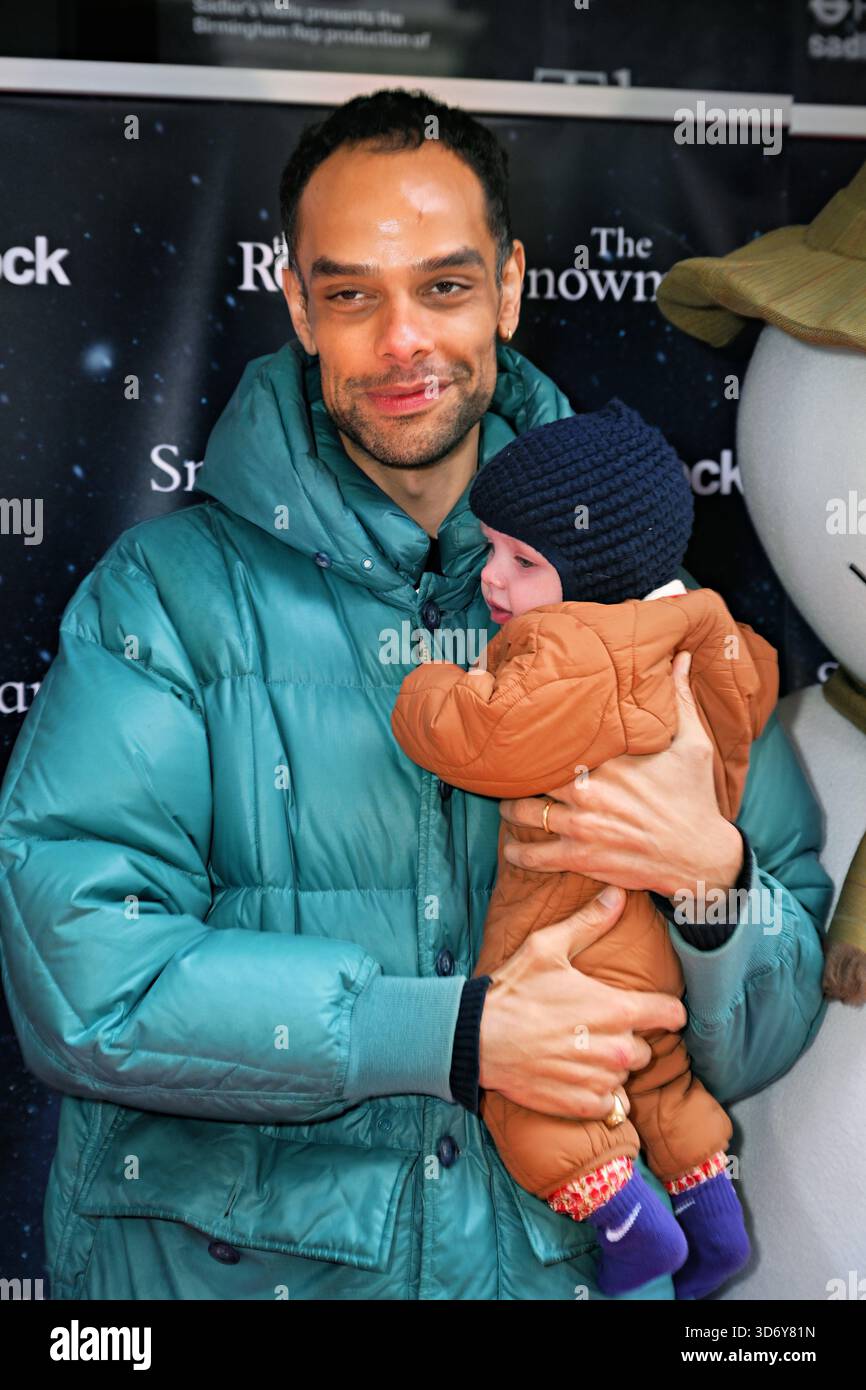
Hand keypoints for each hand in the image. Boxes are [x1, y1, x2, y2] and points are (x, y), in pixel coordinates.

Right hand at [478, 885, 687, 1118]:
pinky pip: (609, 1103)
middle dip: (626, 1038)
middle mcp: (617, 1049)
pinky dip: (596, 1093)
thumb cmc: (515, 991)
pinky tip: (572, 1075)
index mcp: (617, 1010)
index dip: (666, 1011)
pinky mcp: (584, 1105)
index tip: (656, 1010)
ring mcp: (601, 1080)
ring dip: (608, 1065)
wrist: (479, 1040)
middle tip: (593, 1028)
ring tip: (577, 1050)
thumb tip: (618, 894)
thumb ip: (589, 922)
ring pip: (624, 1075)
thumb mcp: (548, 948)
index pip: (672, 1015)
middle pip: (646, 1048)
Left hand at [499, 650, 743, 901]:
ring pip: (524, 812)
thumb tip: (681, 657)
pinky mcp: (581, 858)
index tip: (524, 730)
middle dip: (518, 772)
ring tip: (509, 805)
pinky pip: (536, 857)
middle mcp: (588, 789)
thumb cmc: (695, 797)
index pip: (556, 739)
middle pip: (531, 774)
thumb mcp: (693, 744)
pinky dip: (519, 854)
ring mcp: (582, 825)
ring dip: (511, 809)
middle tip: (509, 769)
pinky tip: (513, 850)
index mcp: (609, 758)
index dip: (536, 736)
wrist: (701, 856)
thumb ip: (679, 699)